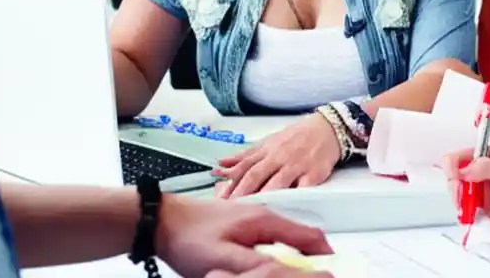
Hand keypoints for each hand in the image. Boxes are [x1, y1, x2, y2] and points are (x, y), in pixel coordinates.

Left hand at [156, 194, 331, 277]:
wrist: (159, 221)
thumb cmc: (187, 235)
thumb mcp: (224, 259)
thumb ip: (258, 266)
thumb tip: (290, 272)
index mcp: (266, 221)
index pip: (311, 237)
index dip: (324, 258)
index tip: (329, 273)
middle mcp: (263, 218)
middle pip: (299, 243)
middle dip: (303, 264)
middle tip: (299, 277)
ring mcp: (252, 223)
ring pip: (282, 246)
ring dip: (284, 264)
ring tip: (275, 275)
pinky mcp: (241, 230)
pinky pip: (266, 246)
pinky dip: (269, 260)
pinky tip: (254, 272)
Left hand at [215, 114, 340, 198]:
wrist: (327, 129)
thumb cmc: (296, 137)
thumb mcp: (268, 142)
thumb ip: (245, 156)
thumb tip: (221, 165)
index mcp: (266, 151)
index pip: (244, 167)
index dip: (230, 182)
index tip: (219, 196)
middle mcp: (279, 157)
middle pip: (256, 175)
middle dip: (241, 192)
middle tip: (230, 207)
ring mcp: (296, 166)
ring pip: (277, 182)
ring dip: (263, 196)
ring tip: (252, 209)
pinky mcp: (314, 174)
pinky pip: (303, 188)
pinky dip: (294, 197)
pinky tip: (286, 207)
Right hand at [440, 147, 489, 240]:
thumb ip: (488, 167)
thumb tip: (463, 171)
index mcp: (489, 155)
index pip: (462, 153)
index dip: (454, 164)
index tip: (456, 179)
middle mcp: (482, 168)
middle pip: (454, 170)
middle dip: (454, 184)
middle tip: (461, 199)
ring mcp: (480, 186)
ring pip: (456, 187)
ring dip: (456, 197)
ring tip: (465, 209)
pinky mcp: (480, 203)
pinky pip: (462, 202)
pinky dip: (460, 207)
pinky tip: (467, 214)